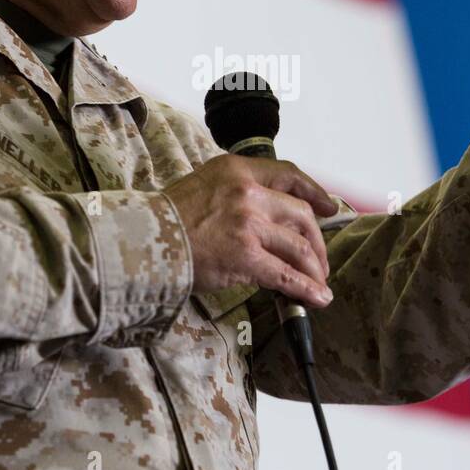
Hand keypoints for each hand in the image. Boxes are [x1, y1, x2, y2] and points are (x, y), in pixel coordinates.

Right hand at [162, 154, 338, 308]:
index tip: (328, 206)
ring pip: (299, 246)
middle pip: (301, 214)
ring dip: (314, 267)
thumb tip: (263, 216)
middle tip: (319, 259)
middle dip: (317, 240)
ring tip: (318, 283)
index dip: (314, 192)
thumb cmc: (165, 218)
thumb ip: (235, 192)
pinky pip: (286, 275)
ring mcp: (248, 224)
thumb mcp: (203, 185)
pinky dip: (306, 288)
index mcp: (237, 170)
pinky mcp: (245, 256)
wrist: (141, 240)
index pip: (288, 175)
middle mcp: (248, 192)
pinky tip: (316, 298)